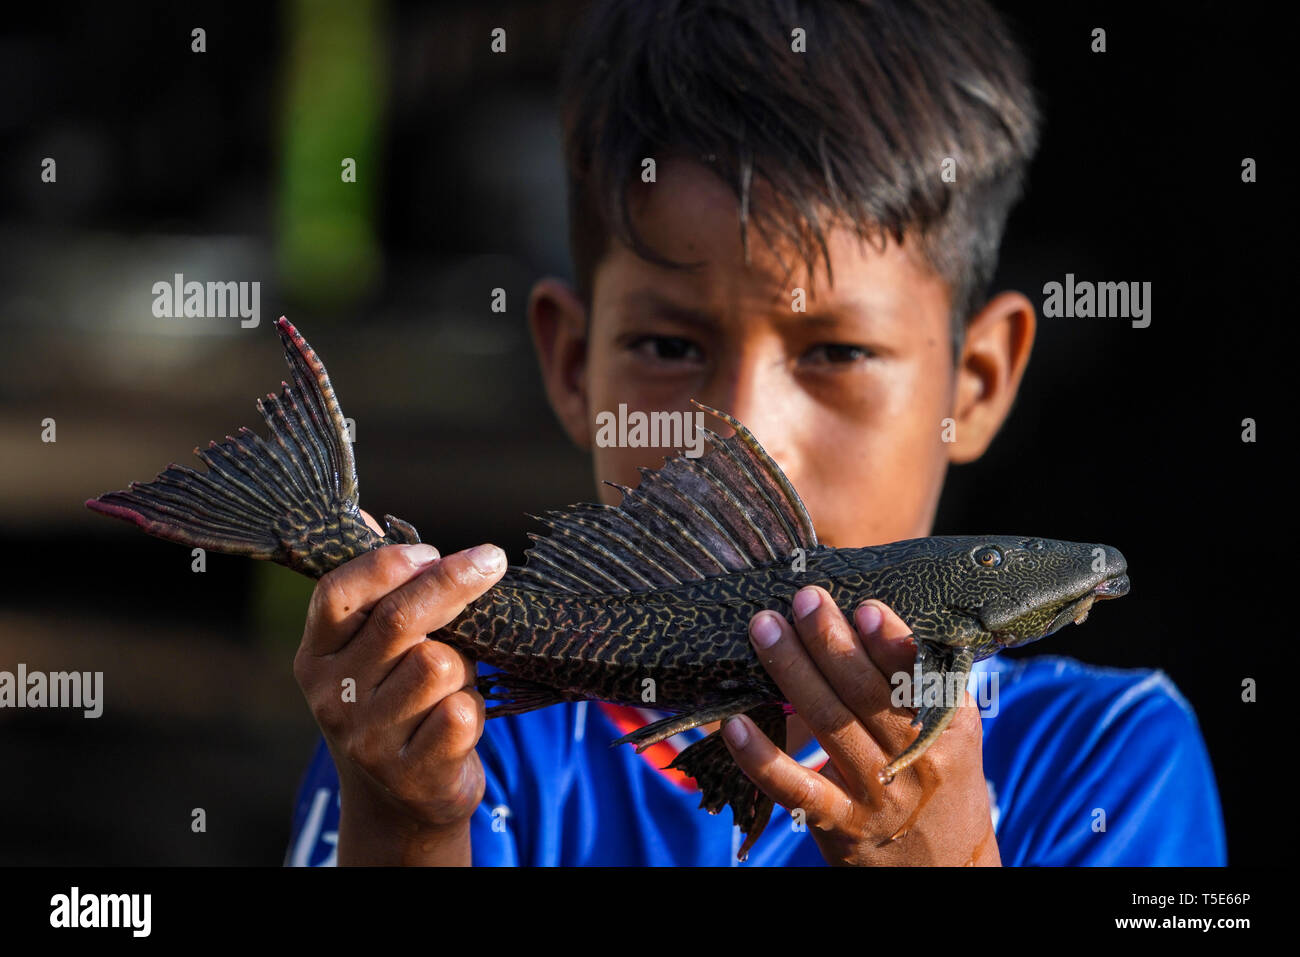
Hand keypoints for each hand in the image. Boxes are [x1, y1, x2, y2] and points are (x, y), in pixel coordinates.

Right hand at [292, 509, 506, 864]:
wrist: (398, 800)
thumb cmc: (392, 702)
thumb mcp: (369, 650)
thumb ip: (375, 591)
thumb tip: (370, 518)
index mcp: (316, 655)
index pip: (337, 594)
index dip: (386, 565)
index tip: (431, 551)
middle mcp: (331, 696)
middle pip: (399, 621)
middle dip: (453, 583)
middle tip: (492, 560)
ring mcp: (367, 738)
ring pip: (438, 666)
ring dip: (462, 667)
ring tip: (451, 685)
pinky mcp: (410, 772)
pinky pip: (461, 714)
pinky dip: (473, 711)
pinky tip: (457, 723)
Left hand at [720, 586, 998, 865]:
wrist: (944, 868)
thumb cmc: (936, 778)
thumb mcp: (950, 732)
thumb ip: (920, 682)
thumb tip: (865, 612)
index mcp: (949, 727)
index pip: (919, 677)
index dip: (891, 642)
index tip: (863, 606)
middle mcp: (916, 760)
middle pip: (866, 693)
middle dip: (830, 640)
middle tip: (802, 599)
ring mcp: (878, 795)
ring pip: (830, 724)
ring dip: (792, 672)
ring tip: (765, 629)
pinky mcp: (842, 825)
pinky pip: (795, 787)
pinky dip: (761, 756)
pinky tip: (735, 724)